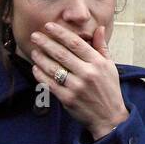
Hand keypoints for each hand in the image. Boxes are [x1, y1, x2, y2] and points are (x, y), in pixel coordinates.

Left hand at [28, 23, 129, 139]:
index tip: (49, 26)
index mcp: (98, 63)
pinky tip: (35, 68)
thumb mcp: (110, 66)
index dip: (61, 33)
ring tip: (34, 51)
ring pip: (53, 68)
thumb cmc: (109, 89)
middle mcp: (87, 73)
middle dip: (46, 43)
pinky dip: (41, 75)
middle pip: (62, 54)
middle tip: (34, 36)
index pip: (76, 43)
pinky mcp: (68, 99)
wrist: (109, 117)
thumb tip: (99, 28)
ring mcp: (77, 87)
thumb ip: (102, 47)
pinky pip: (50, 84)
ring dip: (41, 58)